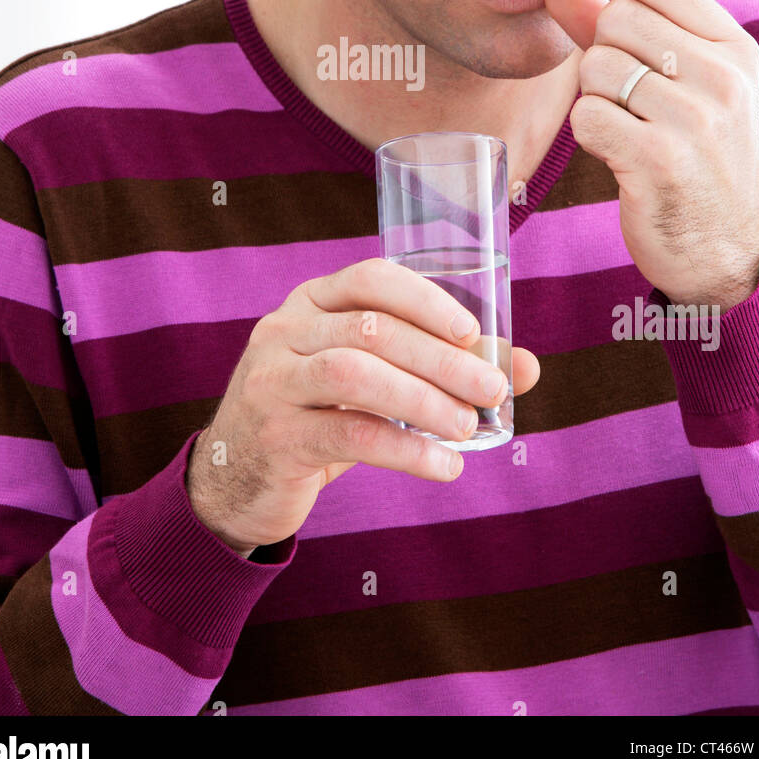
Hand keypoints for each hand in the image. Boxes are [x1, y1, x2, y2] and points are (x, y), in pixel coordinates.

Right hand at [186, 257, 539, 553]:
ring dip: (423, 400)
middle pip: (370, 329)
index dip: (425, 299)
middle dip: (440, 358)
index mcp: (310, 303)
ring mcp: (272, 381)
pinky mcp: (274, 435)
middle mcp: (284, 331)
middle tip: (491, 389)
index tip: (472, 331)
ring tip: (469, 427)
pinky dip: (404, 450)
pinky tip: (443, 466)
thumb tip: (525, 367)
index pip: (370, 279)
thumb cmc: (318, 416)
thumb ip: (436, 368)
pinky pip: (347, 435)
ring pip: (354, 375)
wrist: (234, 478)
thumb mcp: (369, 382)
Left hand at [544, 0, 758, 310]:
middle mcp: (721, 77)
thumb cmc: (693, 157)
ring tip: (630, 129)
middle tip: (625, 98)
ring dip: (595, 97)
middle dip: (599, 52)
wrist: (725, 247)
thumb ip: (617, 31)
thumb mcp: (674, 86)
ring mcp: (695, 119)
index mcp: (732, 47)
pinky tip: (619, 154)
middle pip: (616, 20)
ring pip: (596, 67)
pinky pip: (587, 115)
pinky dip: (589, 132)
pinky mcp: (661, 161)